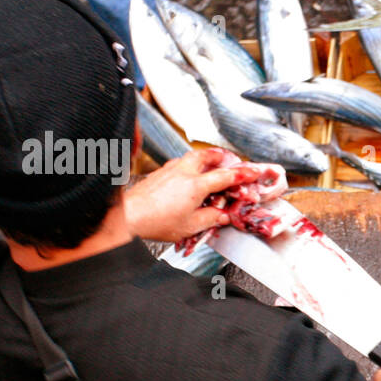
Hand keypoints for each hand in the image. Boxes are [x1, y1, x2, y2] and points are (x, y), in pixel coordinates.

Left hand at [123, 148, 253, 241]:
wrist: (129, 217)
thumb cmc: (156, 222)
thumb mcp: (191, 226)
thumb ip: (212, 218)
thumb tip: (222, 215)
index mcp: (195, 185)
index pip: (225, 176)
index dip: (242, 174)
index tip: (252, 172)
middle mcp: (182, 173)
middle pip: (206, 155)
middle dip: (220, 156)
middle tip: (229, 159)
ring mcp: (169, 170)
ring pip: (190, 156)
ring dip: (203, 158)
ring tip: (209, 165)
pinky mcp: (158, 174)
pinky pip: (178, 163)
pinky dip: (188, 165)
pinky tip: (186, 175)